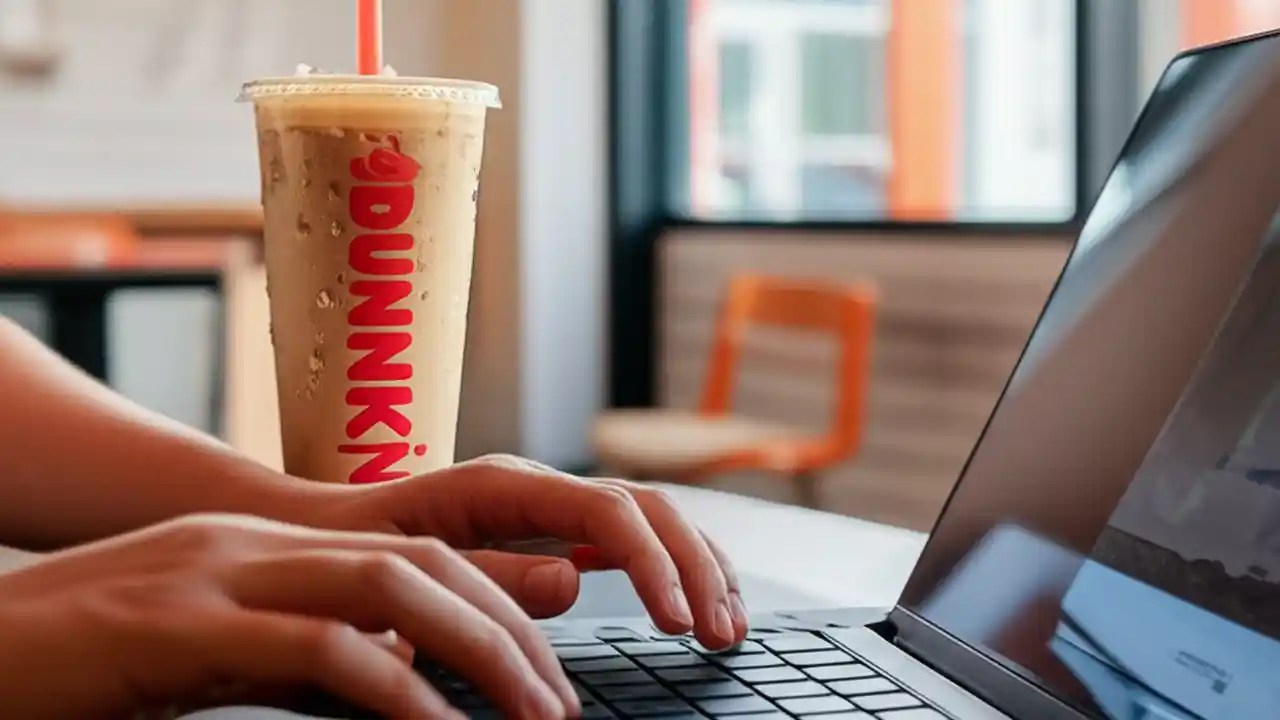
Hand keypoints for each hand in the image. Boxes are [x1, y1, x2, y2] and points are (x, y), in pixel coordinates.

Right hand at [0, 513, 577, 719]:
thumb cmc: (80, 668)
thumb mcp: (210, 658)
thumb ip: (296, 660)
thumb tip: (392, 686)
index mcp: (262, 545)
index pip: (409, 556)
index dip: (490, 607)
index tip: (537, 672)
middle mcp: (251, 543)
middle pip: (420, 565)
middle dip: (506, 629)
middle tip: (556, 701)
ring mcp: (215, 575)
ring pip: (389, 590)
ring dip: (477, 651)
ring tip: (530, 714)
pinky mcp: (178, 628)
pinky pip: (318, 651)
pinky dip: (396, 692)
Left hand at [301, 455, 749, 650]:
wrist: (322, 533)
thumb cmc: (356, 550)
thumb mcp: (409, 567)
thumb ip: (491, 573)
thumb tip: (572, 581)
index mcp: (505, 484)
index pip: (609, 510)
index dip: (653, 563)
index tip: (675, 621)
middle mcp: (539, 486)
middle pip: (648, 508)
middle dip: (694, 567)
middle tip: (720, 633)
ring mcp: (551, 506)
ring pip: (651, 519)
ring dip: (698, 567)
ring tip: (726, 625)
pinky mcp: (554, 530)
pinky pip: (631, 539)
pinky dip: (672, 568)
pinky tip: (694, 602)